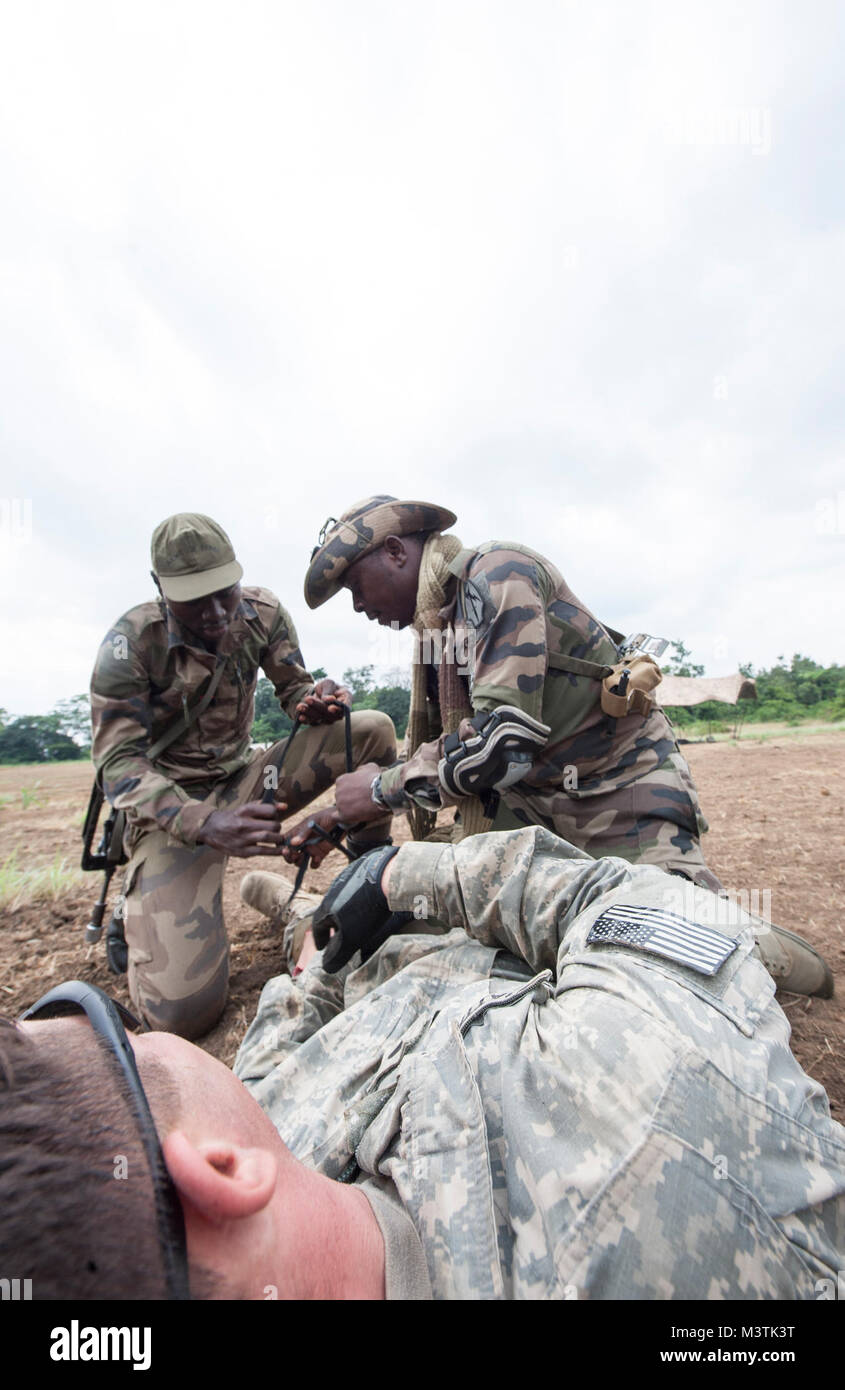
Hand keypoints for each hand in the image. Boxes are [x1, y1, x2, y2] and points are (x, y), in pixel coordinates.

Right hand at [197, 801, 286, 855]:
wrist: (210, 829)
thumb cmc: (232, 817)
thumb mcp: (244, 808)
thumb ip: (264, 805)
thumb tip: (284, 806)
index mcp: (244, 811)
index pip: (269, 809)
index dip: (276, 812)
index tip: (275, 815)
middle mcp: (243, 824)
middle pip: (271, 825)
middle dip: (278, 826)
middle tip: (276, 828)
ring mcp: (242, 839)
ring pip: (268, 837)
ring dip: (278, 838)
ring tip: (279, 838)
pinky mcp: (242, 852)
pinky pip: (263, 852)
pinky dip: (275, 851)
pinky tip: (281, 850)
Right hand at [281, 806, 341, 866]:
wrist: (344, 822)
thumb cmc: (328, 817)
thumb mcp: (315, 821)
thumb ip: (304, 831)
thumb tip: (292, 843)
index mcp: (298, 832)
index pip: (284, 841)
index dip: (282, 847)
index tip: (286, 850)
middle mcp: (302, 842)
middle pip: (289, 854)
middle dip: (289, 857)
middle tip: (295, 856)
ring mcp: (311, 849)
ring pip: (299, 861)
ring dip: (299, 862)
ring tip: (306, 858)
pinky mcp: (320, 854)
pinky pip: (313, 864)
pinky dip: (314, 864)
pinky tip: (318, 858)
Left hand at [295, 678, 351, 724]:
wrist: (319, 692)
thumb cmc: (328, 686)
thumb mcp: (328, 683)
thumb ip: (328, 690)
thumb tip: (328, 700)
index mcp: (346, 699)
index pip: (345, 707)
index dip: (338, 709)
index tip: (330, 708)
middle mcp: (339, 711)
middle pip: (330, 713)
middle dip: (318, 706)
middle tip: (308, 699)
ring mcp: (329, 718)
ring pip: (320, 718)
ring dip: (310, 712)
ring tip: (300, 706)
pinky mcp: (319, 721)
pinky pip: (313, 722)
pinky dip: (306, 719)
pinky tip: (300, 716)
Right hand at [312, 846, 407, 972]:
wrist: (386, 875)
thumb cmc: (366, 910)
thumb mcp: (350, 938)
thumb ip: (337, 954)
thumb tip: (326, 968)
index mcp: (326, 907)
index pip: (317, 926)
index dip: (320, 939)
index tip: (322, 948)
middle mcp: (333, 891)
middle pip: (329, 912)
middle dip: (332, 926)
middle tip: (338, 937)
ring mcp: (347, 878)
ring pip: (342, 900)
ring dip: (345, 913)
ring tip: (355, 922)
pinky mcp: (363, 870)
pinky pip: (356, 889)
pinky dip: (358, 900)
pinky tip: (369, 904)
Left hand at [334, 762, 386, 824]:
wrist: (382, 793)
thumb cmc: (377, 779)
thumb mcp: (369, 767)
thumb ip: (360, 769)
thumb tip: (359, 771)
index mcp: (341, 780)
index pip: (342, 786)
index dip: (351, 790)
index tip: (359, 792)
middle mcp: (337, 791)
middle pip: (342, 797)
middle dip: (350, 799)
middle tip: (362, 801)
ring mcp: (340, 803)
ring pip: (342, 807)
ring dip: (349, 808)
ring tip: (363, 809)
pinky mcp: (343, 815)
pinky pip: (337, 817)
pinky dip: (341, 817)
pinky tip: (348, 817)